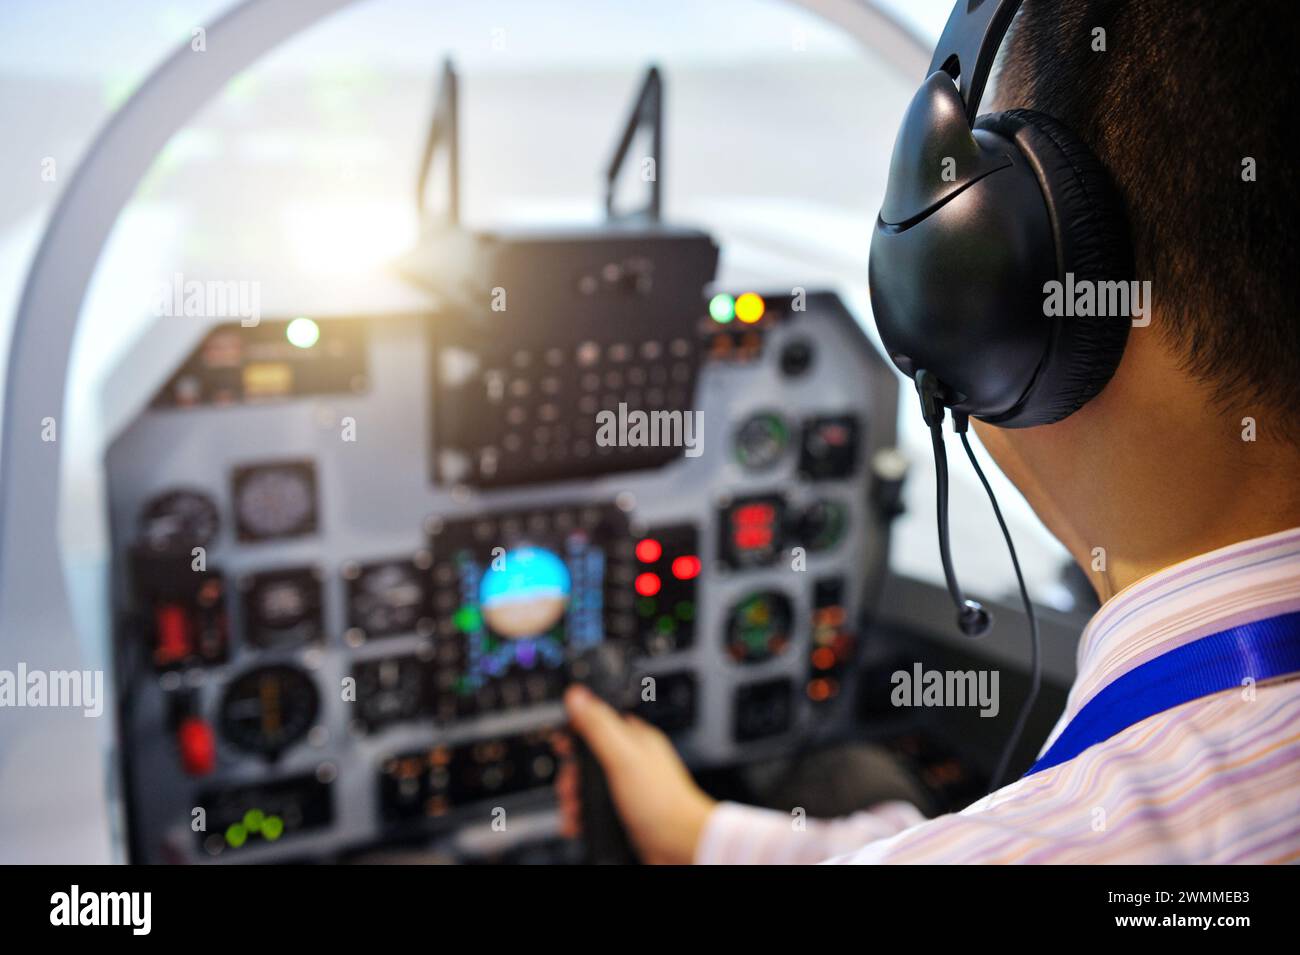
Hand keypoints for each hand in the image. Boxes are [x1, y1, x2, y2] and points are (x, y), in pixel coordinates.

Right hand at [557, 684, 715, 863]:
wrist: (680, 846)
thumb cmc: (662, 801)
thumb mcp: (623, 757)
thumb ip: (598, 726)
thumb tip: (577, 696)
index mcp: (635, 739)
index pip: (599, 722)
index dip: (577, 730)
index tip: (561, 743)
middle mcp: (633, 762)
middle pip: (589, 758)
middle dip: (572, 773)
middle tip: (568, 785)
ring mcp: (629, 788)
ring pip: (590, 786)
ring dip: (574, 797)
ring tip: (571, 808)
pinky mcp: (625, 812)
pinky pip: (595, 809)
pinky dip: (582, 815)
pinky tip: (576, 822)